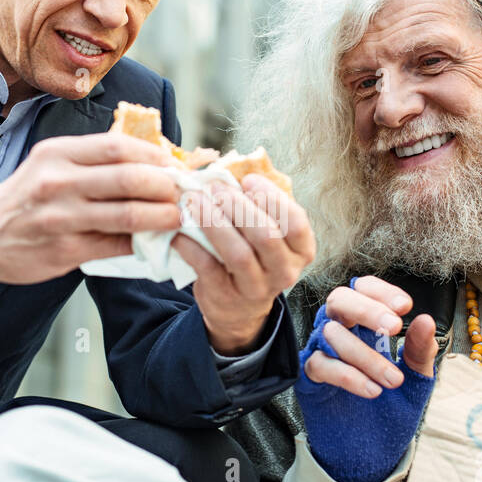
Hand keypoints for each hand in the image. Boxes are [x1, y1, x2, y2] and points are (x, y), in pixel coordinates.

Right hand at [0, 132, 180, 287]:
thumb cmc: (27, 197)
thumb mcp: (51, 165)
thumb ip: (94, 162)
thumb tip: (153, 163)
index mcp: (58, 154)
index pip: (119, 146)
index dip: (155, 155)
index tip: (175, 165)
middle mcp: (58, 182)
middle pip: (129, 178)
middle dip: (166, 186)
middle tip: (184, 193)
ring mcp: (62, 218)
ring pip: (128, 214)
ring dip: (163, 217)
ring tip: (178, 218)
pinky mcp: (65, 250)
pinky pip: (116, 245)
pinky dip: (142, 243)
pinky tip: (155, 241)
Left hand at [171, 173, 314, 354]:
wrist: (238, 308)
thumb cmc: (254, 258)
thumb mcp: (267, 234)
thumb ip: (260, 208)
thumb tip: (229, 173)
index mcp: (302, 250)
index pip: (296, 221)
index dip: (272, 197)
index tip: (247, 180)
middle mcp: (285, 271)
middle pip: (265, 235)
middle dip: (238, 206)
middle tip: (215, 187)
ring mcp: (257, 288)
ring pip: (238, 253)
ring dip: (213, 223)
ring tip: (195, 201)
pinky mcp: (227, 297)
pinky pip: (209, 268)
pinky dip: (192, 247)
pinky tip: (180, 231)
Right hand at [294, 276, 438, 481]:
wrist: (372, 455)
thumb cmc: (391, 411)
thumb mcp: (416, 380)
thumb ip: (420, 351)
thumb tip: (425, 320)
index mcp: (365, 325)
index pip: (363, 289)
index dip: (380, 292)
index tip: (405, 307)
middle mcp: (341, 333)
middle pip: (338, 299)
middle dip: (367, 309)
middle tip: (394, 327)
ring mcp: (322, 354)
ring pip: (330, 333)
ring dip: (366, 355)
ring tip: (393, 381)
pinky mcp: (309, 380)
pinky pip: (320, 365)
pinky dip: (348, 376)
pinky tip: (372, 391)